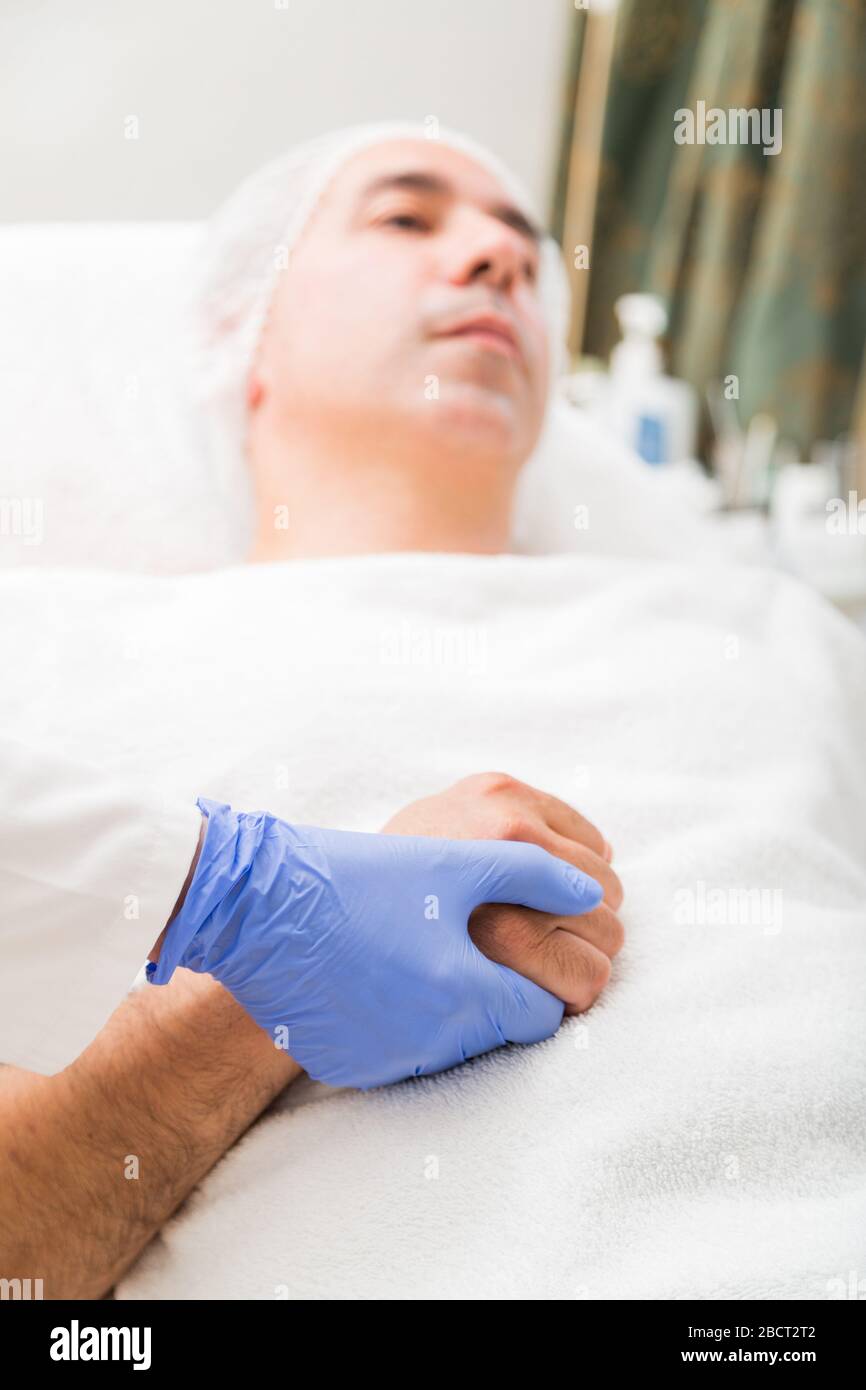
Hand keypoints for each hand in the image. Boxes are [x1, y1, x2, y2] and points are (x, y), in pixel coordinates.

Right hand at [147, 795, 604, 1089]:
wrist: (259, 906)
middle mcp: (432, 1041)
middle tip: (468, 943)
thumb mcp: (455, 861)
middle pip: (499, 1029)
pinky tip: (381, 971)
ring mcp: (387, 1059)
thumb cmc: (360, 876)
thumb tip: (590, 891)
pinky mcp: (351, 1065)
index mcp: (466, 991)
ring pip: (453, 1042)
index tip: (524, 946)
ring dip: (451, 1005)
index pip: (543, 1011)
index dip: (543, 976)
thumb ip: (536, 874)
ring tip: (419, 950)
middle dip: (499, 990)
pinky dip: (404, 1020)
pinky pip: (402, 1050)